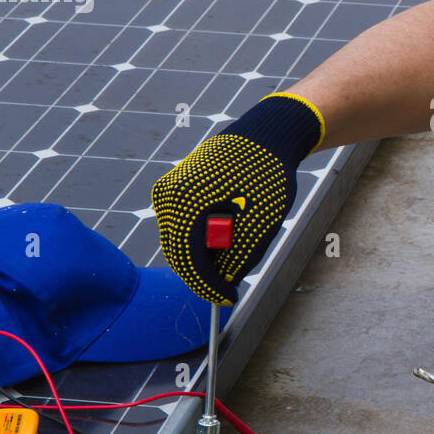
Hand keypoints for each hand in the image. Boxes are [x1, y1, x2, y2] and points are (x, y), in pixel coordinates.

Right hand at [152, 93, 323, 303]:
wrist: (265, 134)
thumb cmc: (266, 175)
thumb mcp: (259, 223)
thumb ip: (238, 257)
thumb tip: (223, 280)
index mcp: (184, 202)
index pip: (189, 260)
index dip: (209, 286)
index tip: (228, 299)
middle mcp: (167, 196)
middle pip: (179, 253)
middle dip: (205, 273)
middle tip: (231, 285)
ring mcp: (168, 191)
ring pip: (181, 240)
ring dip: (205, 254)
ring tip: (237, 250)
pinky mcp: (176, 189)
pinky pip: (184, 224)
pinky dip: (203, 237)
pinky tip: (229, 231)